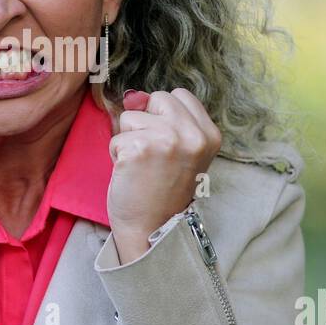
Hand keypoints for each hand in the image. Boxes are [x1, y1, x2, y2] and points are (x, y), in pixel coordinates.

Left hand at [106, 88, 221, 262]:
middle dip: (147, 122)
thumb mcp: (180, 151)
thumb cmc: (164, 190)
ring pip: (132, 116)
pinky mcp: (139, 148)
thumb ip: (165, 119)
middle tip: (153, 156)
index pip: (180, 95)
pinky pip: (116, 137)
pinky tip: (130, 174)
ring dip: (129, 140)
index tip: (165, 142)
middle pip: (158, 98)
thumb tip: (134, 96)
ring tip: (142, 166)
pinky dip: (117, 155)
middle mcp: (192, 134)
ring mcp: (166, 139)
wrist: (152, 228)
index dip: (165, 115)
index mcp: (209, 134)